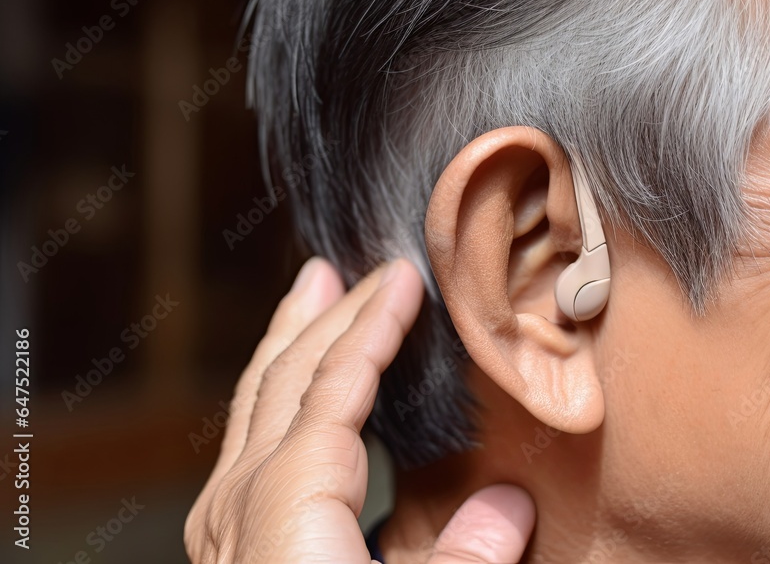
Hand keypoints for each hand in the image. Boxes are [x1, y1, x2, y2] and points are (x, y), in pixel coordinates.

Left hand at [184, 257, 535, 562]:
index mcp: (290, 511)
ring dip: (287, 348)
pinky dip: (276, 400)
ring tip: (309, 301)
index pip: (332, 390)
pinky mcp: (231, 546)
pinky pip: (251, 444)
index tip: (402, 278)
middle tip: (342, 268)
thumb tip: (508, 499)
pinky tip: (296, 402)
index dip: (371, 327)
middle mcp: (243, 506)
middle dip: (316, 317)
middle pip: (281, 382)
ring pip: (254, 408)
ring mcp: (226, 527)